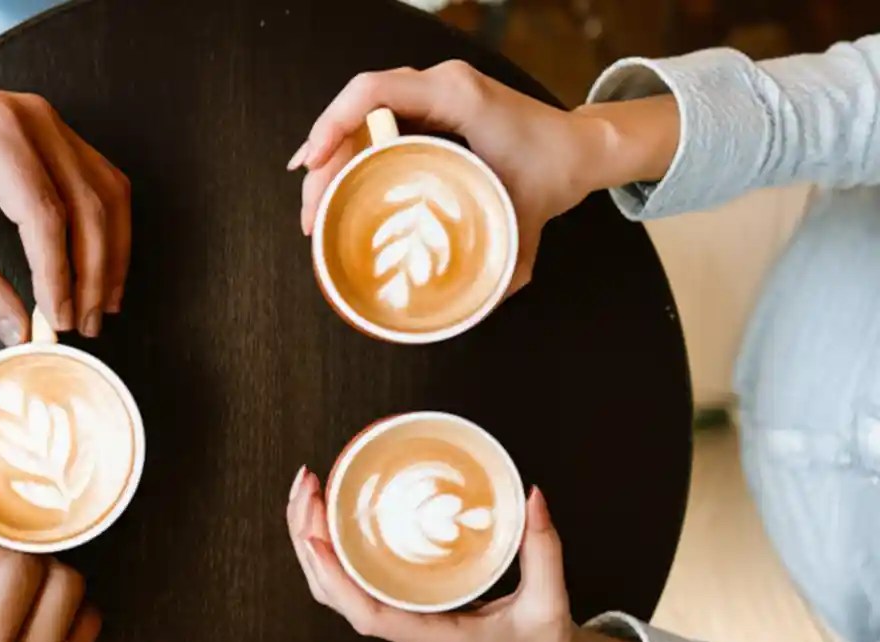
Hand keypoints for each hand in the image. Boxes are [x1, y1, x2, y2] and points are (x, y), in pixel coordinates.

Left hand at [0, 72, 130, 341]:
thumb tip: (13, 328)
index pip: (43, 213)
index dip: (57, 272)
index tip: (57, 317)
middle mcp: (35, 122)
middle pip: (87, 205)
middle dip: (92, 274)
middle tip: (83, 323)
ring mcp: (57, 125)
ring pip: (108, 196)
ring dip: (111, 255)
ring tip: (100, 304)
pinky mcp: (67, 137)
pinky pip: (106, 185)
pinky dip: (111, 230)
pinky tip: (105, 266)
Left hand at [285, 466, 575, 641]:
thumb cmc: (539, 640)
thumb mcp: (549, 598)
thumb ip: (543, 548)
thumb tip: (532, 497)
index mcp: (435, 636)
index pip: (370, 616)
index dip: (336, 578)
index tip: (315, 539)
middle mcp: (407, 627)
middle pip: (335, 594)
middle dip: (310, 541)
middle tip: (308, 489)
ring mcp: (400, 615)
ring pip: (336, 587)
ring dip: (313, 540)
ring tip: (308, 493)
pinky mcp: (402, 600)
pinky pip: (353, 577)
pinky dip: (333, 546)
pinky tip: (331, 513)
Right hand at [288, 61, 611, 294]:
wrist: (578, 147)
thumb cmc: (553, 172)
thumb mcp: (528, 222)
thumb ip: (505, 266)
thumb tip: (471, 311)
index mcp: (457, 96)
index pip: (376, 91)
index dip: (333, 124)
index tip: (312, 166)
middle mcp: (439, 84)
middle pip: (356, 109)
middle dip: (322, 160)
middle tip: (310, 216)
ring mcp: (430, 92)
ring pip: (359, 114)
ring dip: (329, 156)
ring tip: (312, 208)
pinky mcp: (427, 106)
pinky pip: (374, 117)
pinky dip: (346, 146)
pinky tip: (325, 178)